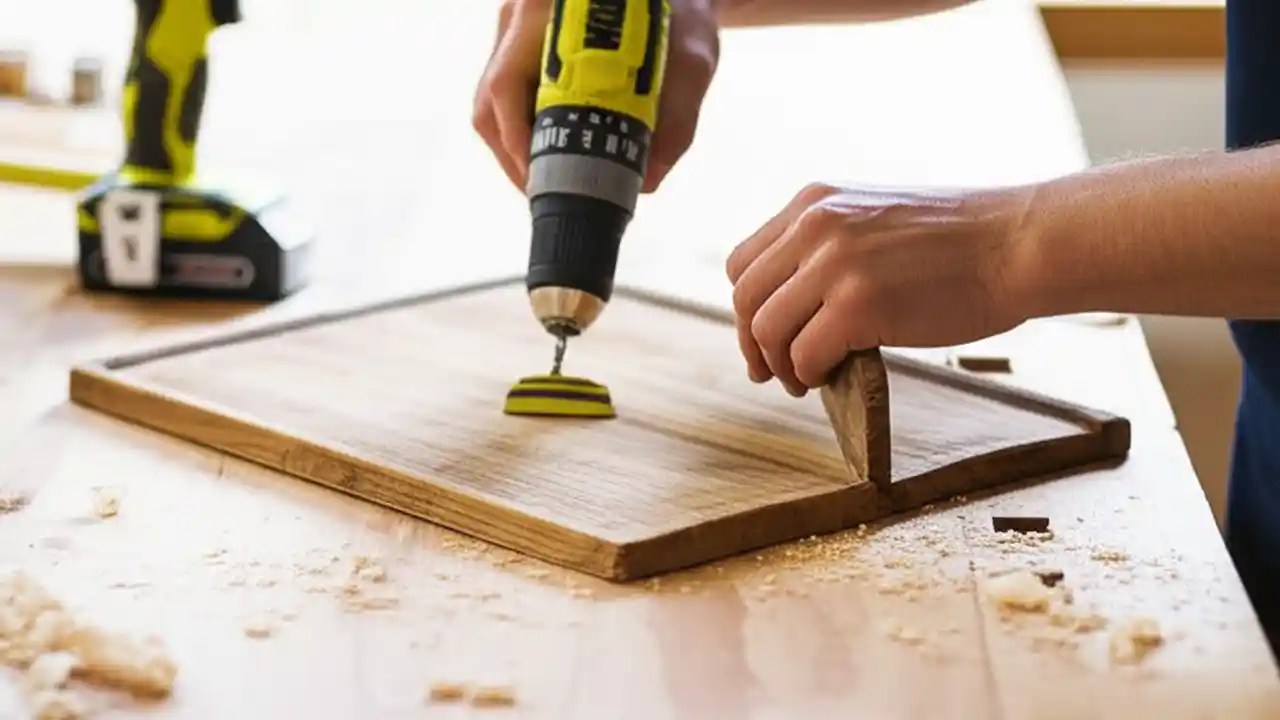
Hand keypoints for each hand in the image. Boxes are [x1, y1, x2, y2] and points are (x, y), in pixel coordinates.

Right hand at [472, 0, 720, 191]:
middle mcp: (520, 18)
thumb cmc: (682, 13)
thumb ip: (677, 120)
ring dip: (518, 150)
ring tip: (553, 181)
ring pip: (493, 104)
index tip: (544, 176)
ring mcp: (516, 32)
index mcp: (546, 11)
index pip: (506, 85)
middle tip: (549, 192)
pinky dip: (526, 132)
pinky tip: (554, 156)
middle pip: (490, 102)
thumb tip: (646, 181)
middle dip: (516, 157)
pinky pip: (508, 98)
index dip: (517, 139)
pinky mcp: (522, 46)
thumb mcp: (692, 60)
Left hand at [725, 182, 1035, 395]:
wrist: (1019, 242)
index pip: (744, 263)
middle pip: (745, 299)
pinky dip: (810, 375)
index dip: (749, 308)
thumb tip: (791, 304)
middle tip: (771, 374)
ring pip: (767, 331)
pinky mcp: (857, 305)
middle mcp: (814, 226)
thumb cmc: (961, 242)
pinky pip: (804, 355)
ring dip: (780, 366)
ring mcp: (834, 264)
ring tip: (803, 381)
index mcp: (814, 203)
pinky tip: (828, 378)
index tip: (765, 337)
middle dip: (753, 345)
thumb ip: (828, 247)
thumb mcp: (875, 219)